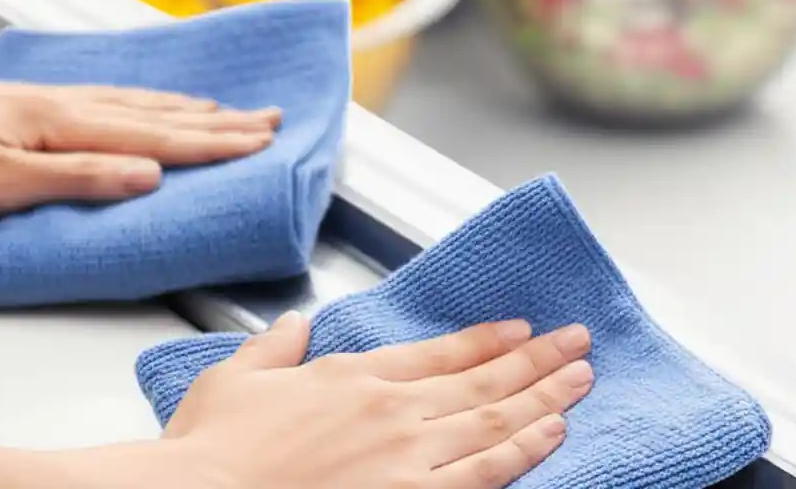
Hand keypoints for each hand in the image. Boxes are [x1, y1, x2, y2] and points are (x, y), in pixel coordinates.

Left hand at [0, 81, 280, 224]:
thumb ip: (75, 177)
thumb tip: (150, 174)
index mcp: (57, 123)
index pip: (155, 135)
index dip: (214, 141)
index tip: (262, 140)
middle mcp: (56, 104)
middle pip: (154, 112)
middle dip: (216, 119)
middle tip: (268, 119)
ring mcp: (38, 101)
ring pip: (130, 101)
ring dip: (183, 107)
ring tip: (223, 108)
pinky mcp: (18, 106)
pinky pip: (101, 100)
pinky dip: (138, 102)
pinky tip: (140, 102)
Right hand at [61, 313, 593, 488]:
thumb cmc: (213, 448)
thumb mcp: (236, 377)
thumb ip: (275, 347)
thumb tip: (295, 323)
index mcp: (352, 375)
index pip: (438, 352)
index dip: (485, 339)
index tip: (520, 328)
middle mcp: (390, 408)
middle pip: (481, 379)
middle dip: (536, 359)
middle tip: (579, 341)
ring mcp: (405, 454)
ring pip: (494, 419)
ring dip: (544, 395)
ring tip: (582, 378)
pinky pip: (483, 471)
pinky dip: (524, 449)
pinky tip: (553, 433)